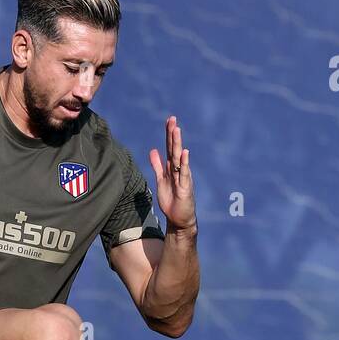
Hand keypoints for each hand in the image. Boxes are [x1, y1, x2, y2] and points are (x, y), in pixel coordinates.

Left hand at [149, 116, 195, 231]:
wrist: (179, 219)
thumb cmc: (171, 200)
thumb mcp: (161, 180)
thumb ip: (158, 166)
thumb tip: (153, 150)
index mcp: (171, 168)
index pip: (169, 148)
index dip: (168, 135)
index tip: (169, 120)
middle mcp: (178, 170)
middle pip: (174, 149)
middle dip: (173, 134)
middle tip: (172, 119)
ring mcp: (183, 178)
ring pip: (179, 158)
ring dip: (177, 144)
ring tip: (176, 130)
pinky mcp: (185, 188)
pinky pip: (184, 173)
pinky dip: (184, 163)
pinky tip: (184, 152)